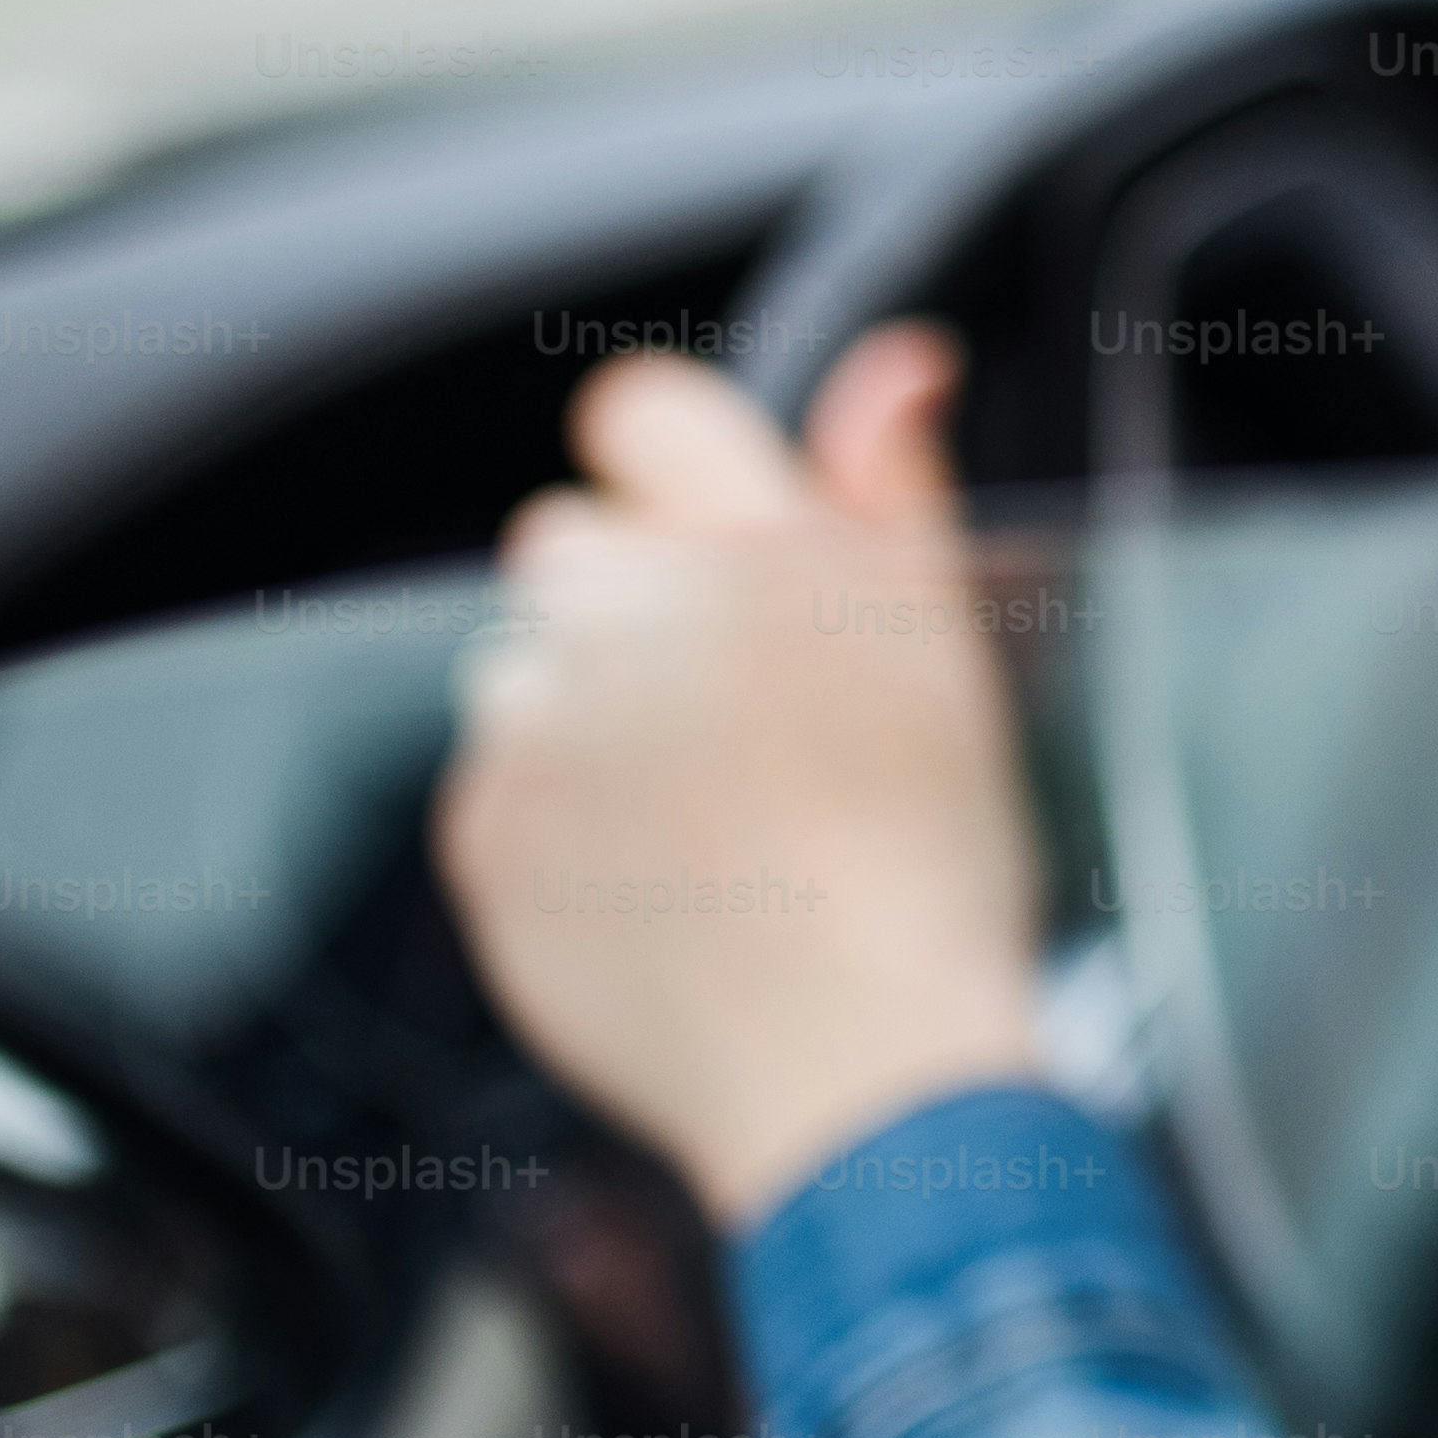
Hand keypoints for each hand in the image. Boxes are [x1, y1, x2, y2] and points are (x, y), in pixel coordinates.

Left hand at [435, 326, 1050, 1230]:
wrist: (863, 1075)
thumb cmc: (936, 868)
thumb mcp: (952, 655)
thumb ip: (898, 488)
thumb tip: (894, 361)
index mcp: (765, 553)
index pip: (641, 412)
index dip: (677, 473)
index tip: (719, 543)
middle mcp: (635, 617)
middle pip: (566, 540)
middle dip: (634, 599)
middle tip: (735, 709)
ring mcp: (541, 729)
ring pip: (520, 662)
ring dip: (586, 709)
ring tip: (699, 815)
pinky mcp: (484, 834)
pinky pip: (495, 779)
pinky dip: (557, 818)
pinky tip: (657, 881)